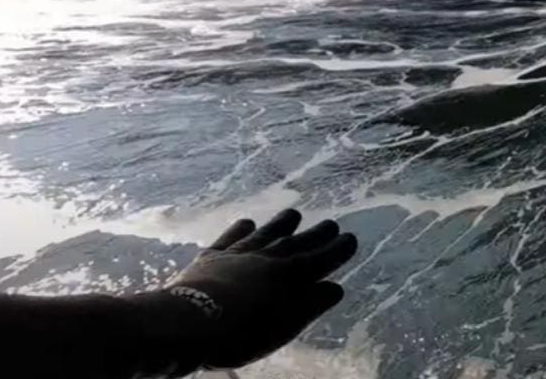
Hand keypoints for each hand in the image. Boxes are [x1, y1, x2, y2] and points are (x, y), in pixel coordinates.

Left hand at [138, 209, 357, 372]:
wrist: (195, 321)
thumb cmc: (245, 331)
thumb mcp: (287, 324)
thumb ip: (312, 304)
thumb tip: (334, 287)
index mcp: (290, 277)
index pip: (321, 260)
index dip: (337, 250)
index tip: (351, 238)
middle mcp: (267, 259)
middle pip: (296, 243)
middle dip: (316, 234)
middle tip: (331, 223)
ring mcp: (239, 255)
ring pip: (266, 234)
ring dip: (281, 224)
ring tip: (294, 213)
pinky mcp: (212, 258)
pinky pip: (231, 238)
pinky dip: (241, 230)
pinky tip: (247, 222)